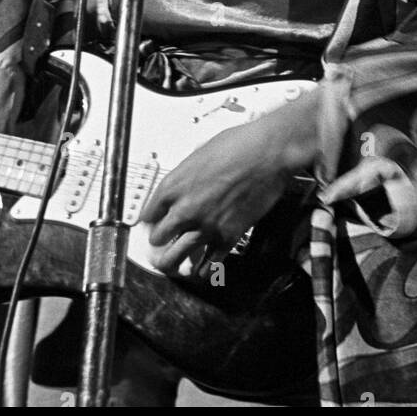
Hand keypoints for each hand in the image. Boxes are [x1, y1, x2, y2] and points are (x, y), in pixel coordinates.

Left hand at [139, 117, 295, 276]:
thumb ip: (188, 174)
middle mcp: (185, 209)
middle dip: (158, 243)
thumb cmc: (238, 145)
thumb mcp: (200, 153)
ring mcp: (206, 225)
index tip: (152, 224)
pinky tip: (201, 271)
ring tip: (171, 267)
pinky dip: (203, 270)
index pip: (149, 213)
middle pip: (158, 238)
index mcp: (174, 185)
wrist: (267, 153)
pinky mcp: (228, 237)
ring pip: (176, 257)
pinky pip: (209, 263)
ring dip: (172, 263)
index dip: (150, 221)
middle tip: (159, 247)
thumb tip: (187, 181)